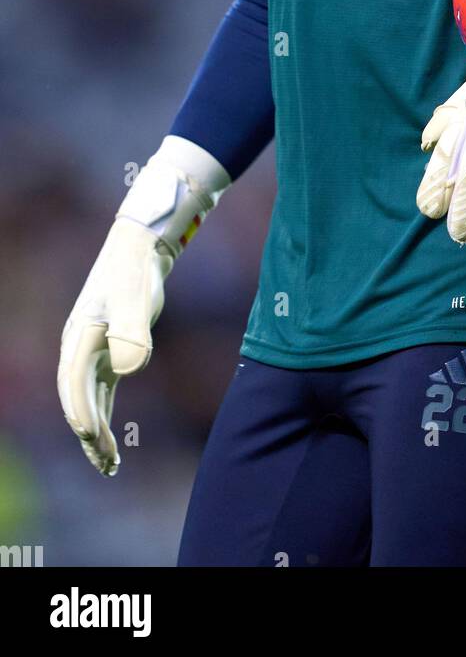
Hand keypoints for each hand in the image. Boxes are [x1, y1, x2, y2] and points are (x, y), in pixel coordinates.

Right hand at [57, 218, 172, 476]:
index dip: (82, 410)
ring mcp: (90, 354)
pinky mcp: (107, 355)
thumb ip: (132, 334)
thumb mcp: (135, 301)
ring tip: (108, 465)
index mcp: (79, 338)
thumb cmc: (134, 275)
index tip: (93, 436)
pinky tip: (109, 442)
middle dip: (88, 432)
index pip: (74, 383)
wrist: (138, 253)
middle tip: (105, 462)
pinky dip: (104, 418)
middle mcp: (78, 349)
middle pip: (76, 399)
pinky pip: (100, 395)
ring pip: (87, 402)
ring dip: (95, 433)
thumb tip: (129, 370)